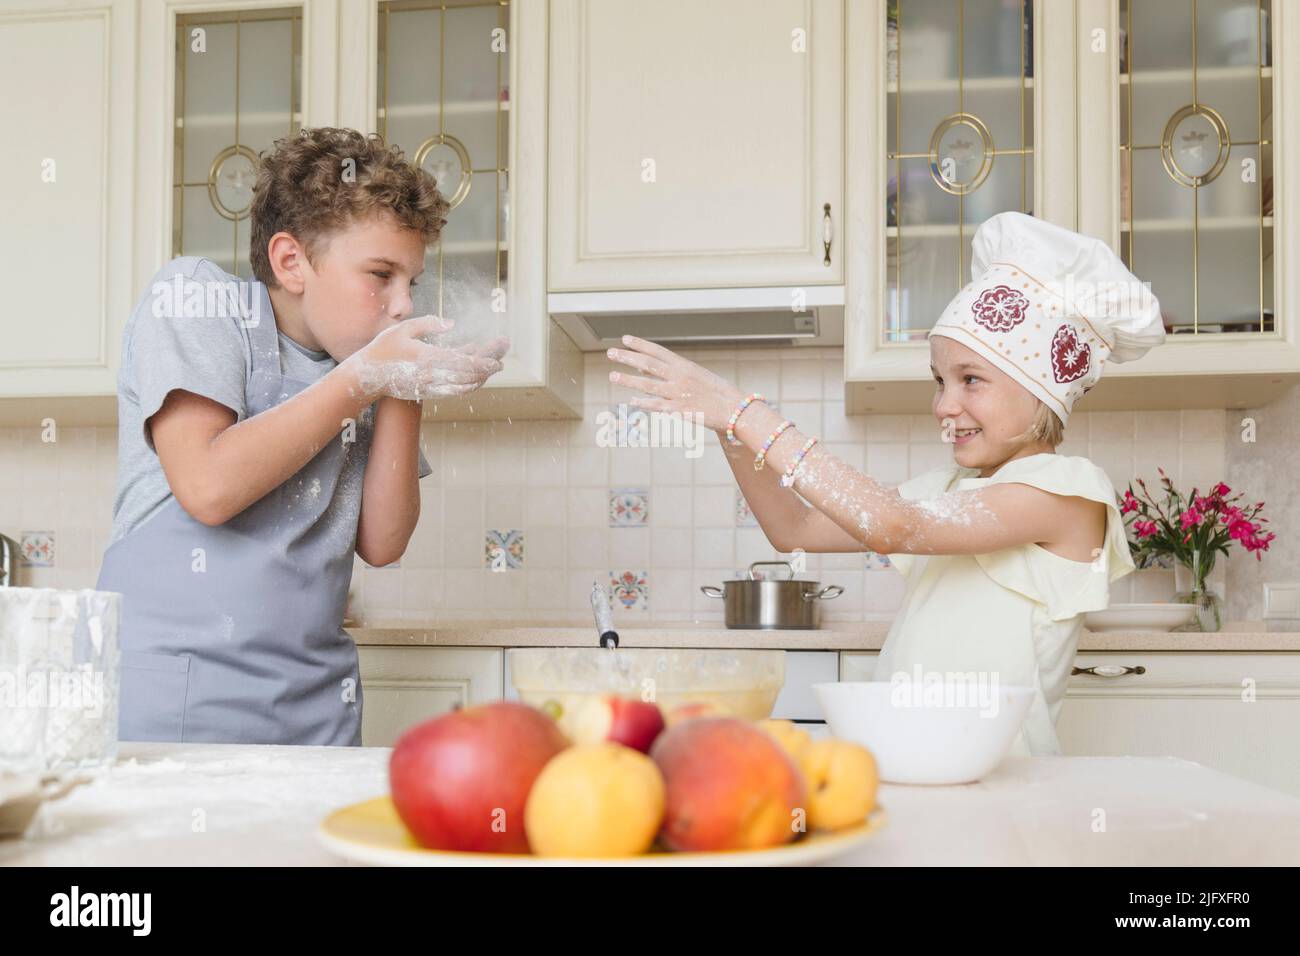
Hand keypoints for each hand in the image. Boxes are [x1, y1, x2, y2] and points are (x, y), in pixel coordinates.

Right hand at [344, 316, 504, 400]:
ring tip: (494, 357)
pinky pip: (457, 388)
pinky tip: (476, 363)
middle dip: (490, 362)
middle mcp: (433, 377)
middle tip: (503, 345)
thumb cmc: (383, 350)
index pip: (464, 365)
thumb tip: (451, 323)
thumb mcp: (403, 329)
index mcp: (427, 360)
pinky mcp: (430, 392)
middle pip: (471, 375)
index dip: (484, 362)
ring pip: (467, 385)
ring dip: (483, 373)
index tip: (498, 357)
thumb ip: (428, 324)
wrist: (367, 378)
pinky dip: (471, 378)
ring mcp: (432, 387)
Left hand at [606, 335, 743, 431]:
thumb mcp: (696, 376)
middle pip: (648, 364)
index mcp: (685, 366)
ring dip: (628, 380)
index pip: (657, 351)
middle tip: (610, 353)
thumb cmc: (715, 392)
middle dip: (628, 357)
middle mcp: (679, 377)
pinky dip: (643, 403)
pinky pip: (657, 406)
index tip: (625, 338)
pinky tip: (631, 401)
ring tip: (612, 376)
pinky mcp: (679, 411)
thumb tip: (646, 368)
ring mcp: (678, 394)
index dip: (640, 344)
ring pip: (648, 385)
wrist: (734, 409)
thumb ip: (672, 372)